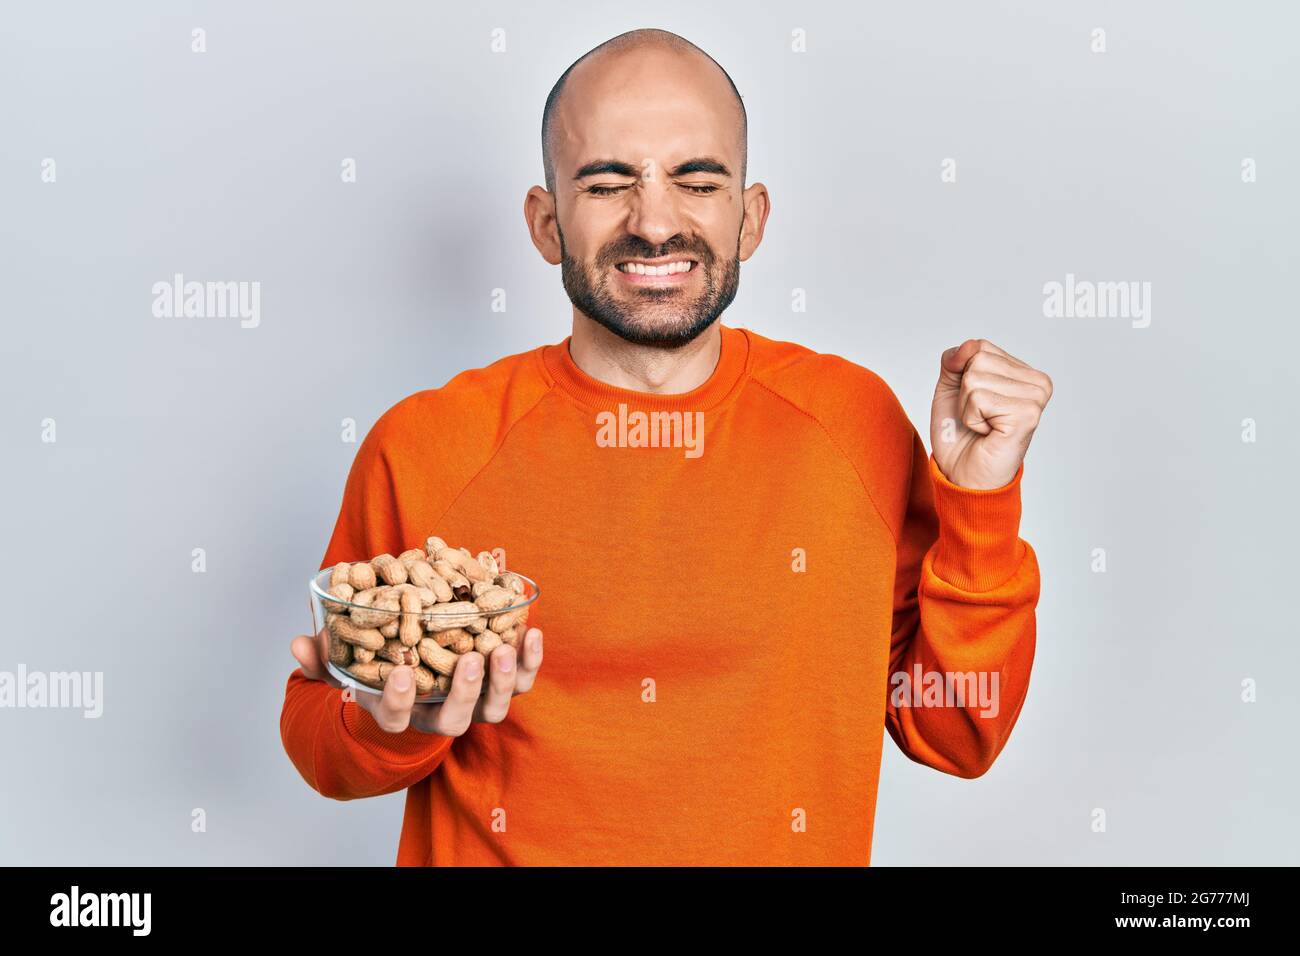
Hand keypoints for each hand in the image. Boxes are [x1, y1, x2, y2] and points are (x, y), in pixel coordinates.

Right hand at [290, 626, 542, 735]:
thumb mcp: (345, 665)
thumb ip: (323, 658)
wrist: (418, 678)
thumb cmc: (378, 669)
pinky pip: (520, 682)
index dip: (398, 701)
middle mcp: (439, 715)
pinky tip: (531, 631)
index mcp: (400, 712)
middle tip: (471, 659)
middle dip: (465, 691)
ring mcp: (474, 704)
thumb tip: (299, 644)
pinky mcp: (500, 687)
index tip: (398, 673)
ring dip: (502, 679)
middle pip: (456, 719)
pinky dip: (529, 660)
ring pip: (494, 706)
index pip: (396, 719)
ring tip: (505, 647)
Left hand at [930, 338, 1052, 489]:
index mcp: (1023, 373)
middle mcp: (1037, 382)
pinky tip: (988, 433)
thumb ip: (955, 360)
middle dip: (964, 391)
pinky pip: (978, 398)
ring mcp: (1036, 398)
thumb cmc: (960, 434)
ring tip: (982, 426)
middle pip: (978, 358)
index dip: (962, 375)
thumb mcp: (950, 388)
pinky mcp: (1027, 414)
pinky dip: (972, 418)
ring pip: (975, 377)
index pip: (980, 346)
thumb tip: (970, 345)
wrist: (963, 474)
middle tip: (977, 418)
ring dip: (967, 407)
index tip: (973, 402)